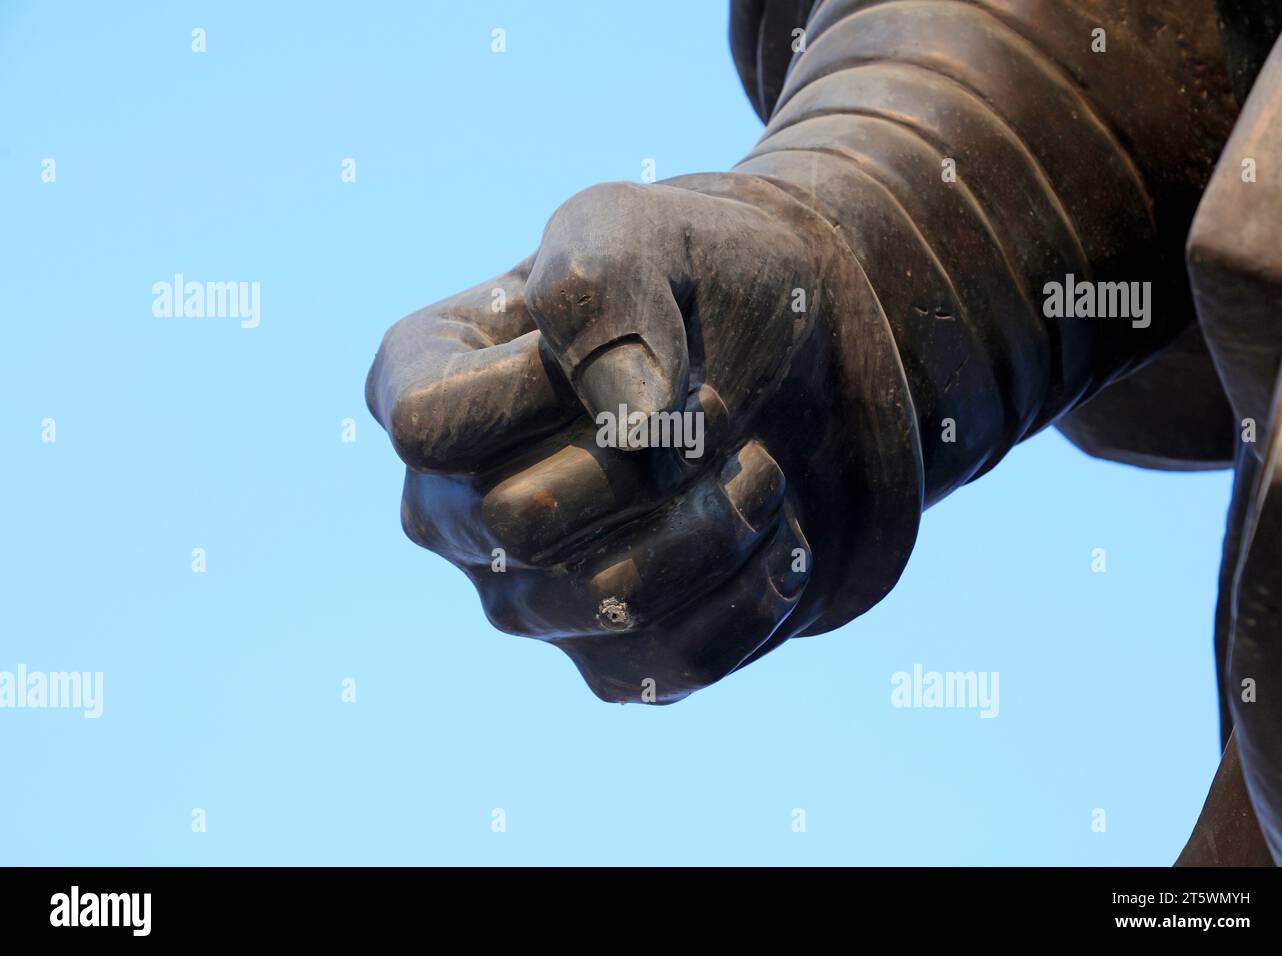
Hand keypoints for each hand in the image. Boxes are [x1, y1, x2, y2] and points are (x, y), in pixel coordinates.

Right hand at [366, 176, 920, 701]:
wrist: (789, 361)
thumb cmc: (692, 280)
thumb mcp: (641, 231)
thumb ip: (603, 293)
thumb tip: (625, 426)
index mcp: (421, 388)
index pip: (429, 426)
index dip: (541, 390)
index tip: (640, 341)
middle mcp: (452, 508)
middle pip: (519, 523)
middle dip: (649, 460)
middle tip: (722, 408)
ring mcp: (523, 594)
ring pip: (604, 603)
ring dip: (714, 528)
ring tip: (765, 469)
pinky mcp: (609, 656)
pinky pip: (670, 665)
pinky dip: (753, 598)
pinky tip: (785, 538)